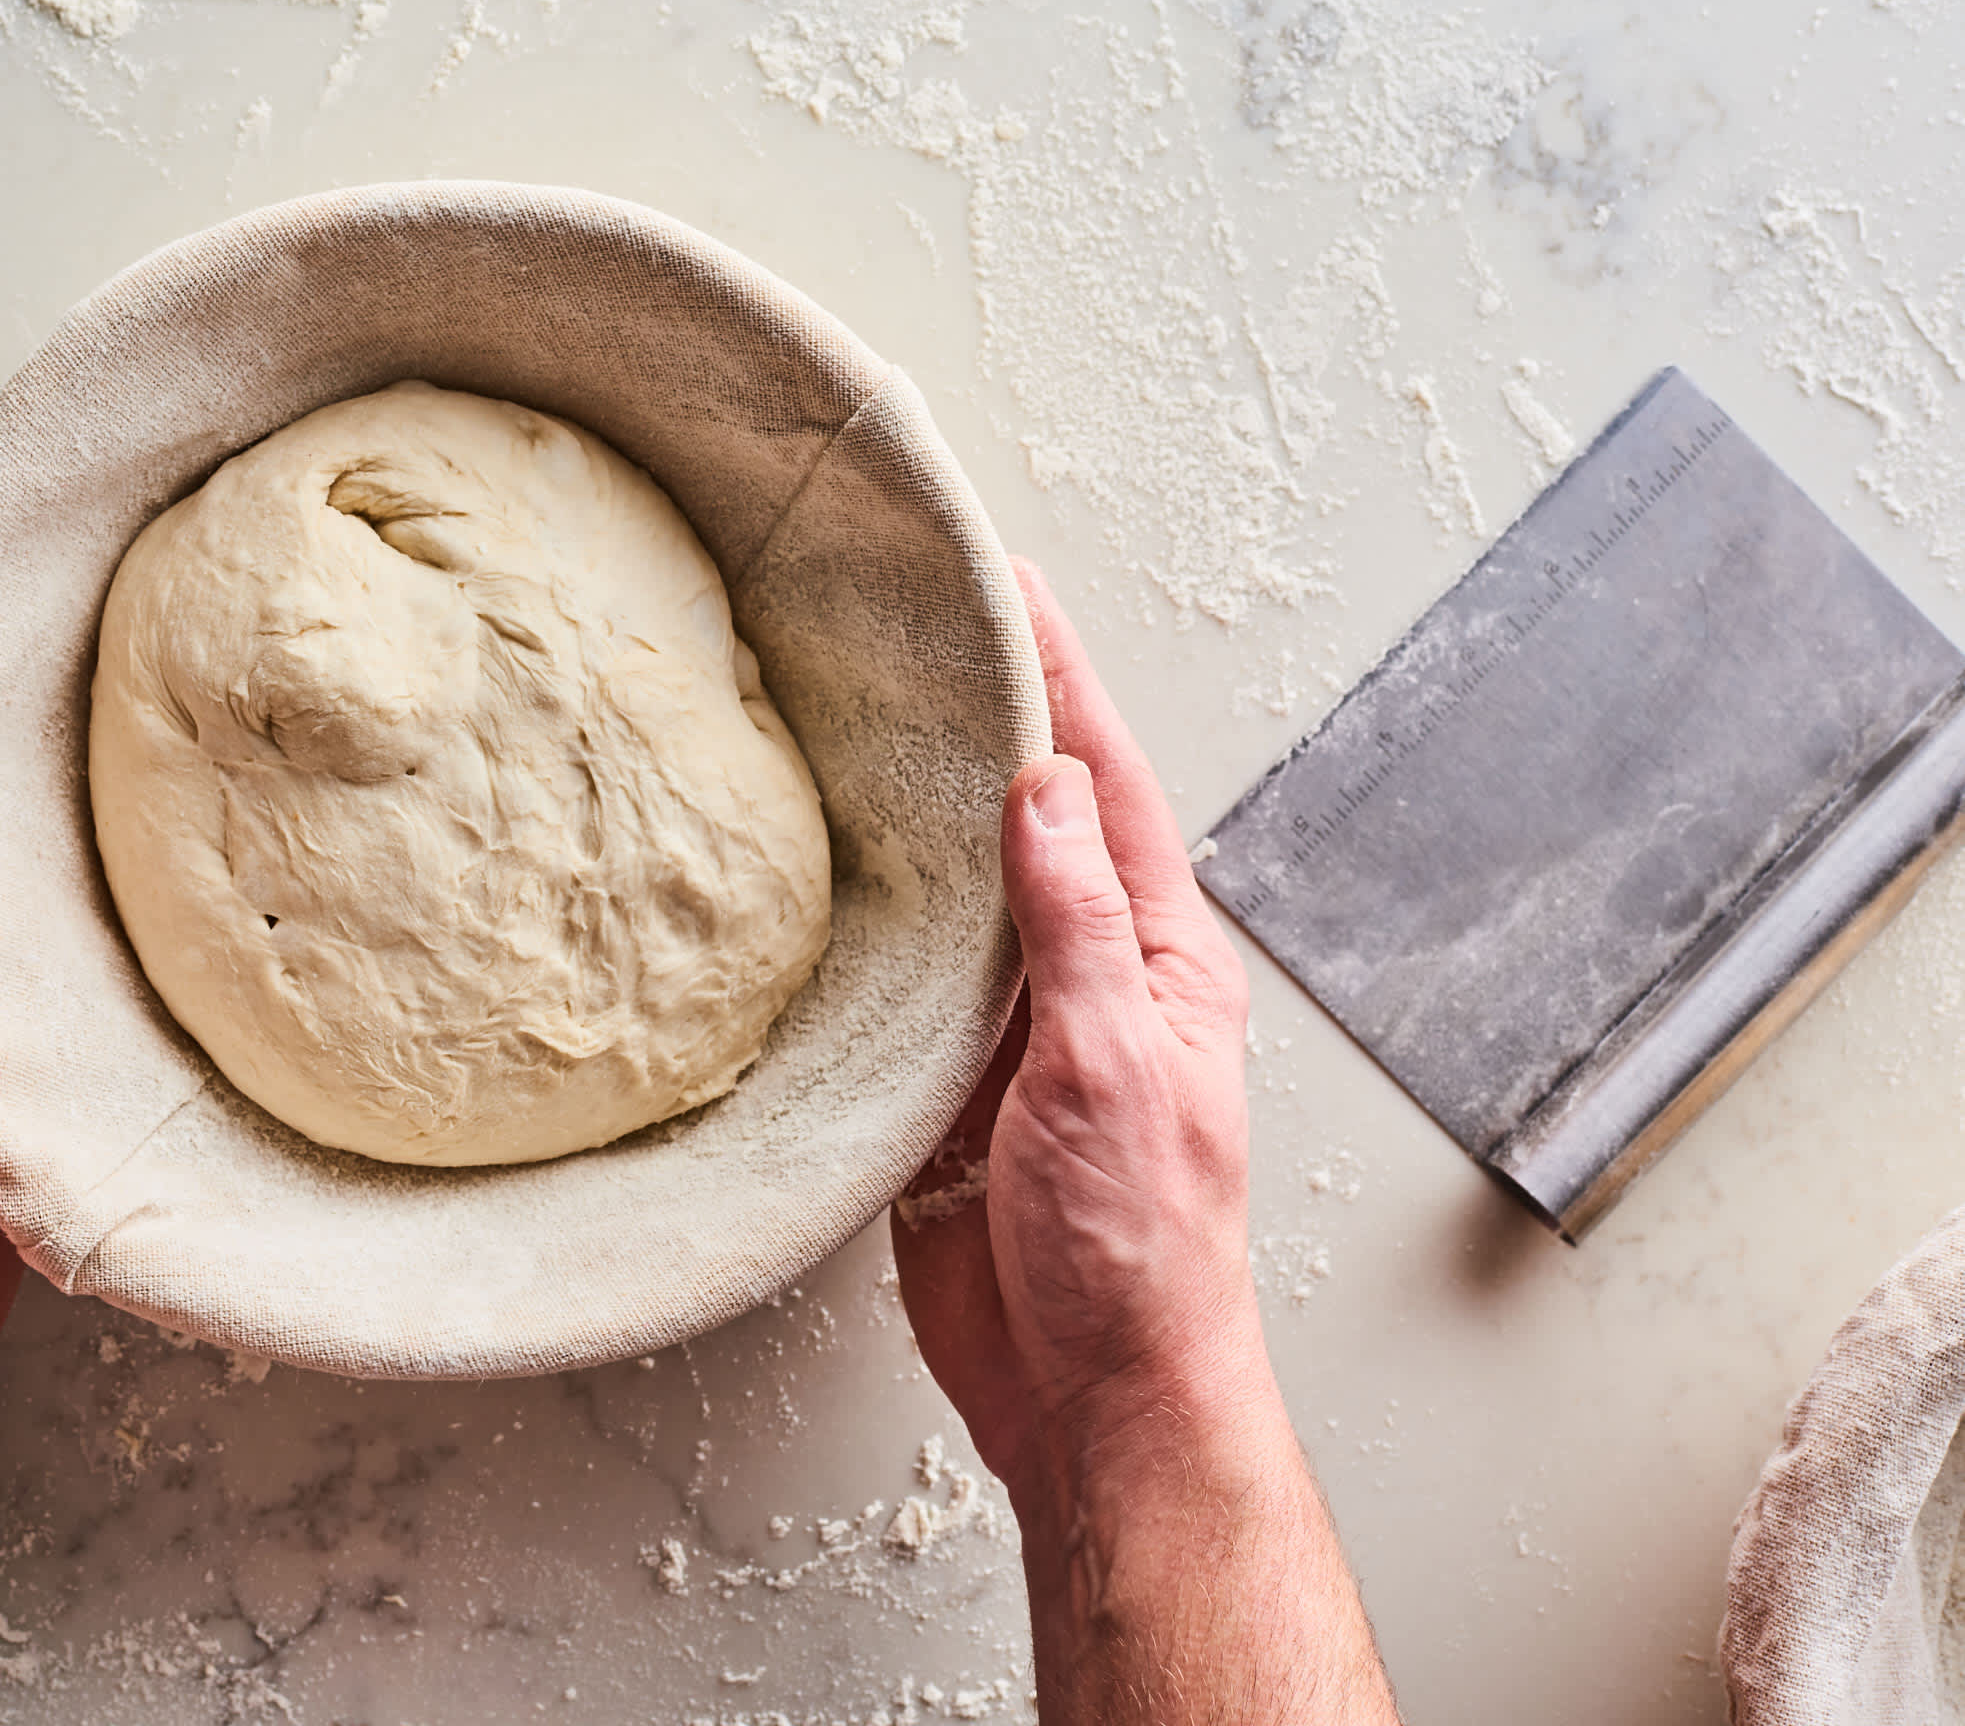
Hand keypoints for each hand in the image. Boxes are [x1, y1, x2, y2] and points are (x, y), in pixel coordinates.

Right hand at [893, 561, 1397, 1725]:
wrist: (1089, 1397)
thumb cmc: (1139, 1249)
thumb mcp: (1116, 1063)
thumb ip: (1078, 926)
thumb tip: (1046, 789)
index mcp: (1160, 960)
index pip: (1103, 785)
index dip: (1060, 680)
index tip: (1011, 587)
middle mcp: (1091, 980)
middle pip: (1032, 820)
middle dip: (987, 718)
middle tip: (921, 622)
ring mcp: (1018, 1034)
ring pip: (964, 892)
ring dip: (920, 808)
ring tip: (861, 714)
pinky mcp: (950, 1093)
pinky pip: (908, 982)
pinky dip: (872, 918)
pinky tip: (824, 877)